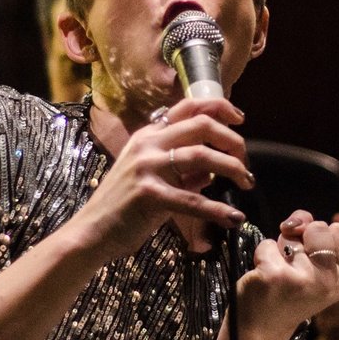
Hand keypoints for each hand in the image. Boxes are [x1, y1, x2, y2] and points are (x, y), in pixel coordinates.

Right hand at [71, 98, 253, 262]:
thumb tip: (213, 171)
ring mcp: (146, 167)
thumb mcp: (153, 179)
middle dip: (232, 140)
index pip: (188, 107)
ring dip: (232, 168)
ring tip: (247, 183)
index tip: (240, 119)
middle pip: (201, 125)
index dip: (220, 108)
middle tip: (245, 160)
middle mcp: (148, 144)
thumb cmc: (123, 207)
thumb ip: (183, 171)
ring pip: (202, 157)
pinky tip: (233, 218)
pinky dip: (218, 210)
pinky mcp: (148, 194)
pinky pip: (193, 199)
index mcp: (149, 135)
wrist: (91, 232)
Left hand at [237, 211, 338, 339]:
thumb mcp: (315, 265)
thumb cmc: (290, 291)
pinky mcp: (275, 275)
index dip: (320, 236)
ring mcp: (303, 278)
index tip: (312, 257)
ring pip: (289, 236)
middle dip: (300, 238)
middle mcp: (329, 281)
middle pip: (318, 227)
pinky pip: (266, 245)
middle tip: (294, 265)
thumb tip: (294, 223)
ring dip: (279, 249)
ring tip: (280, 275)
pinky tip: (264, 279)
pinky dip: (261, 256)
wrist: (263, 329)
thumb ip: (313, 234)